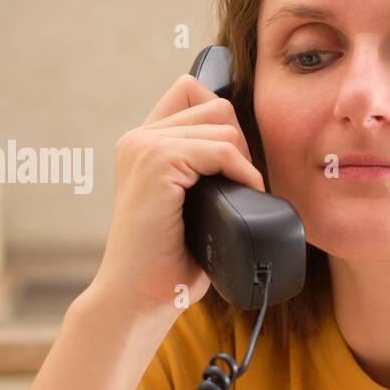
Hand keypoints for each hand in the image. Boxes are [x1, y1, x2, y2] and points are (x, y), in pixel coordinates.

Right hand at [94, 73, 265, 323]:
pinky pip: (221, 149)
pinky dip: (244, 172)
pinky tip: (246, 195)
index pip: (193, 91)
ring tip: (241, 198)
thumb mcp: (191, 206)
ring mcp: (145, 146)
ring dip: (244, 162)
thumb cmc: (171, 262)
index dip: (226, 124)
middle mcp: (138, 138)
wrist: (138, 298)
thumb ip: (205, 172)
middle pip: (216, 106)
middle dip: (240, 144)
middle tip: (241, 189)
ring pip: (223, 124)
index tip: (235, 169)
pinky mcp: (157, 162)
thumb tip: (250, 154)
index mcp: (143, 144)